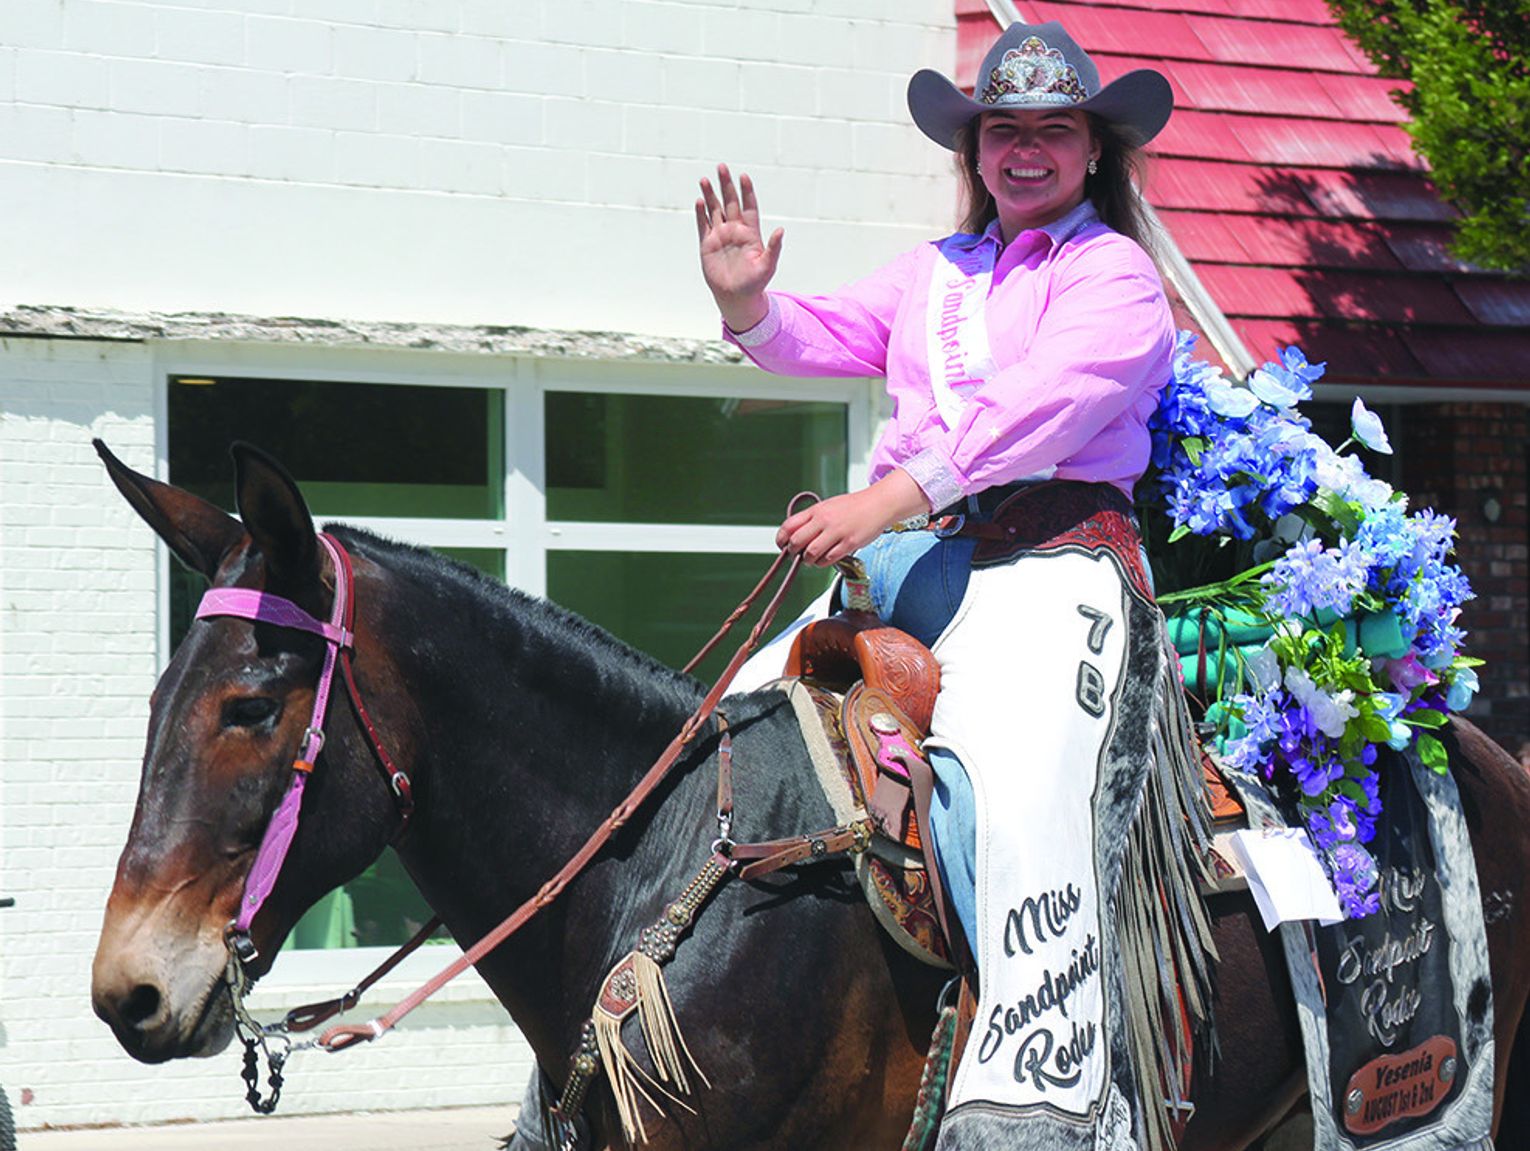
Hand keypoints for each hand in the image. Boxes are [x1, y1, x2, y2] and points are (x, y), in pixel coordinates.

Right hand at [695, 163, 782, 332]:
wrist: (736, 297)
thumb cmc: (755, 283)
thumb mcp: (768, 265)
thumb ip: (774, 247)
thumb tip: (781, 230)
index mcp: (750, 233)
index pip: (748, 206)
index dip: (746, 192)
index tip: (744, 176)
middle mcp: (735, 230)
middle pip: (730, 202)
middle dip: (726, 185)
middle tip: (722, 167)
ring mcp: (720, 236)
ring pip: (715, 210)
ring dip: (710, 195)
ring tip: (705, 179)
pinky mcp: (707, 244)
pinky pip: (703, 225)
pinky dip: (701, 213)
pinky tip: (699, 201)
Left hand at [776, 469, 930, 565]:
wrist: (879, 504)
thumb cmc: (854, 506)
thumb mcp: (828, 506)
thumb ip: (812, 519)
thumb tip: (794, 536)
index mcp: (817, 510)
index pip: (789, 526)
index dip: (781, 539)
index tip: (782, 545)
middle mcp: (824, 520)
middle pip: (797, 542)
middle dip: (794, 552)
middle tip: (798, 554)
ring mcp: (837, 532)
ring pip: (811, 554)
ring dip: (808, 560)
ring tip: (812, 559)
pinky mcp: (849, 543)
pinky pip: (828, 559)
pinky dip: (822, 563)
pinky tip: (825, 559)